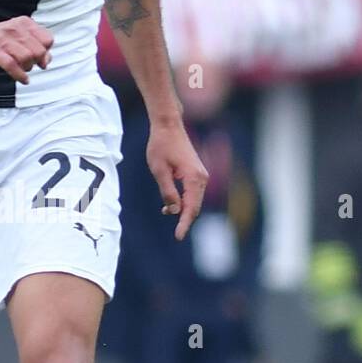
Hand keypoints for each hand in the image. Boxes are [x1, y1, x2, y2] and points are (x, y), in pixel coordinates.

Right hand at [0, 16, 52, 83]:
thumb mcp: (20, 38)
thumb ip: (36, 46)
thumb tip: (47, 60)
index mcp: (24, 23)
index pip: (47, 39)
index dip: (47, 52)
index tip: (42, 59)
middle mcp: (15, 29)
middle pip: (38, 51)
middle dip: (37, 62)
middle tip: (30, 65)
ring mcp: (3, 40)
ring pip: (27, 57)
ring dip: (28, 68)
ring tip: (23, 69)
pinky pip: (12, 65)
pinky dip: (20, 75)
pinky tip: (22, 79)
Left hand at [146, 121, 208, 239]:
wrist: (168, 126)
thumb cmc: (161, 146)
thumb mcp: (159, 171)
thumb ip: (168, 192)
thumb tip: (175, 210)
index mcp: (194, 178)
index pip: (191, 207)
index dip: (185, 224)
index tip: (179, 237)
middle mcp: (202, 178)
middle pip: (195, 206)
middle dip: (186, 220)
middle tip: (177, 235)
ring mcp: (201, 175)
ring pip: (194, 200)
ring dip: (183, 210)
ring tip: (165, 212)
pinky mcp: (196, 173)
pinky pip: (193, 193)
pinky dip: (184, 201)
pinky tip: (170, 205)